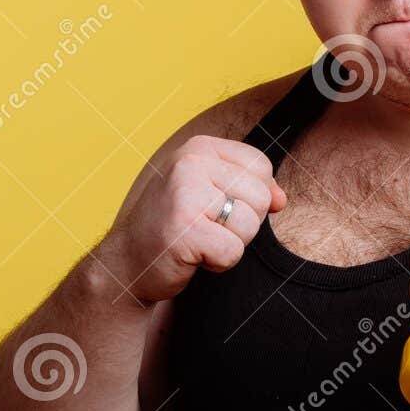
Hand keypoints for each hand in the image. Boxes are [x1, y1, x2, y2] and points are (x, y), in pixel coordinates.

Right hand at [100, 136, 285, 303]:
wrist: (127, 263)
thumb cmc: (173, 227)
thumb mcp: (210, 194)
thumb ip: (248, 188)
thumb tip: (282, 199)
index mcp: (200, 147)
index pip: (261, 167)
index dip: (249, 197)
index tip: (216, 208)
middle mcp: (191, 162)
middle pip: (260, 197)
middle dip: (241, 224)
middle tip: (206, 228)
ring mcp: (185, 193)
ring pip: (250, 224)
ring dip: (230, 244)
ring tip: (199, 240)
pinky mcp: (184, 228)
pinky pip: (233, 251)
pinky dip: (218, 263)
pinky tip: (193, 255)